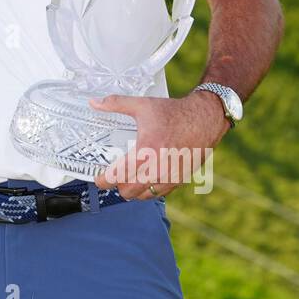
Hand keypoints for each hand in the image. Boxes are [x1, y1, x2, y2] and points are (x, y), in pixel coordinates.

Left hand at [89, 91, 223, 200]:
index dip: (104, 181)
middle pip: (129, 191)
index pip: (119, 175)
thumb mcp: (143, 105)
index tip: (99, 179)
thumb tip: (94, 103)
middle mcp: (158, 168)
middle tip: (113, 178)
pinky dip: (149, 189)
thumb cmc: (174, 113)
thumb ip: (116, 104)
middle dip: (118, 187)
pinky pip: (160, 193)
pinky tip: (146, 180)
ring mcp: (170, 176)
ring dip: (134, 190)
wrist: (204, 119)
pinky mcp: (180, 179)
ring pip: (144, 195)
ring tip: (128, 179)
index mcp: (147, 150)